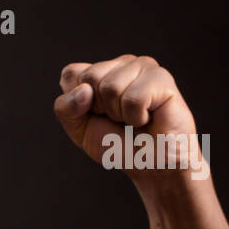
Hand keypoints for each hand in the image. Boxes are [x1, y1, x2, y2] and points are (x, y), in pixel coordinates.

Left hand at [53, 55, 203, 180]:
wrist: (151, 164)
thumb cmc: (117, 144)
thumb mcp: (79, 129)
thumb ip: (66, 108)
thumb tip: (84, 90)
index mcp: (100, 72)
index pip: (71, 74)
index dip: (76, 103)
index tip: (96, 116)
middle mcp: (121, 63)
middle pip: (89, 77)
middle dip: (99, 109)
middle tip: (119, 120)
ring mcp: (143, 67)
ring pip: (110, 86)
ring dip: (119, 114)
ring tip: (134, 120)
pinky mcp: (162, 78)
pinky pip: (133, 98)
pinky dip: (136, 118)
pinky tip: (148, 118)